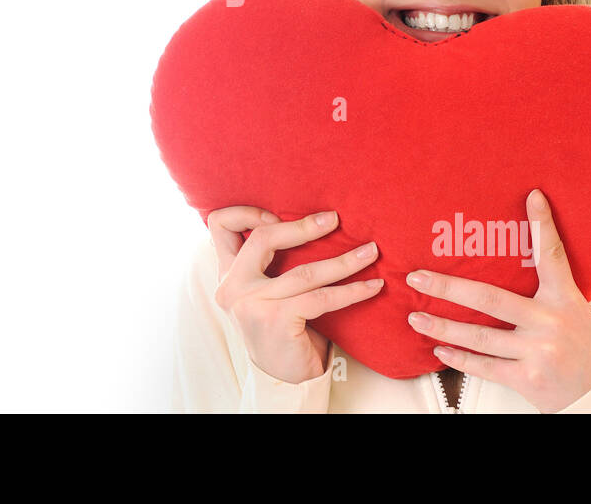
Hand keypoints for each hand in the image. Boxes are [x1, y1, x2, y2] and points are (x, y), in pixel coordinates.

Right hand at [207, 206, 383, 384]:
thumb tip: (309, 220)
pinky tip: (372, 286)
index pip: (219, 225)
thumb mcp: (263, 290)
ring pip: (305, 272)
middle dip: (303, 226)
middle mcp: (233, 287)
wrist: (282, 377)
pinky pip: (322, 298)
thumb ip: (266, 261)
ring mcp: (252, 304)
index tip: (277, 216)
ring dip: (344, 261)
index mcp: (227, 274)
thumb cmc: (280, 326)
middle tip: (334, 220)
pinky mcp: (277, 320)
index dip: (246, 212)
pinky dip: (352, 291)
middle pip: (263, 238)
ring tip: (371, 252)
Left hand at [403, 189, 590, 412]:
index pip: (552, 256)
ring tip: (415, 318)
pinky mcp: (528, 379)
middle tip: (417, 277)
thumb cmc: (587, 349)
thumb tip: (517, 263)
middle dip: (447, 287)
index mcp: (564, 300)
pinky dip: (458, 359)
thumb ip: (550, 291)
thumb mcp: (576, 311)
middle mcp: (548, 322)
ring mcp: (537, 352)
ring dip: (441, 327)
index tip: (532, 196)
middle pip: (489, 299)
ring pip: (479, 336)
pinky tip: (439, 350)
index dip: (542, 225)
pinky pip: (484, 367)